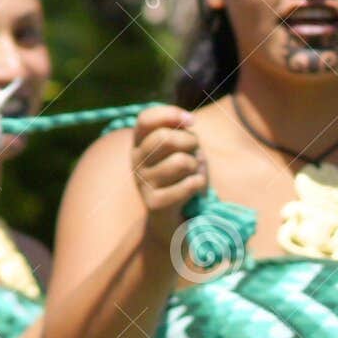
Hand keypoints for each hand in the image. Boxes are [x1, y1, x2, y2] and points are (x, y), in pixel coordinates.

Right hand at [130, 106, 207, 251]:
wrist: (173, 223)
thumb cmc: (182, 179)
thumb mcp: (181, 150)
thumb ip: (181, 132)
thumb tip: (188, 120)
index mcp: (139, 144)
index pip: (146, 118)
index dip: (171, 114)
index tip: (191, 120)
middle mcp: (136, 161)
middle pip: (166, 138)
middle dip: (191, 142)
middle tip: (197, 154)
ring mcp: (143, 183)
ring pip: (181, 161)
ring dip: (198, 166)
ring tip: (196, 174)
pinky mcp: (155, 203)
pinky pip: (189, 184)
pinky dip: (200, 184)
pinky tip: (197, 192)